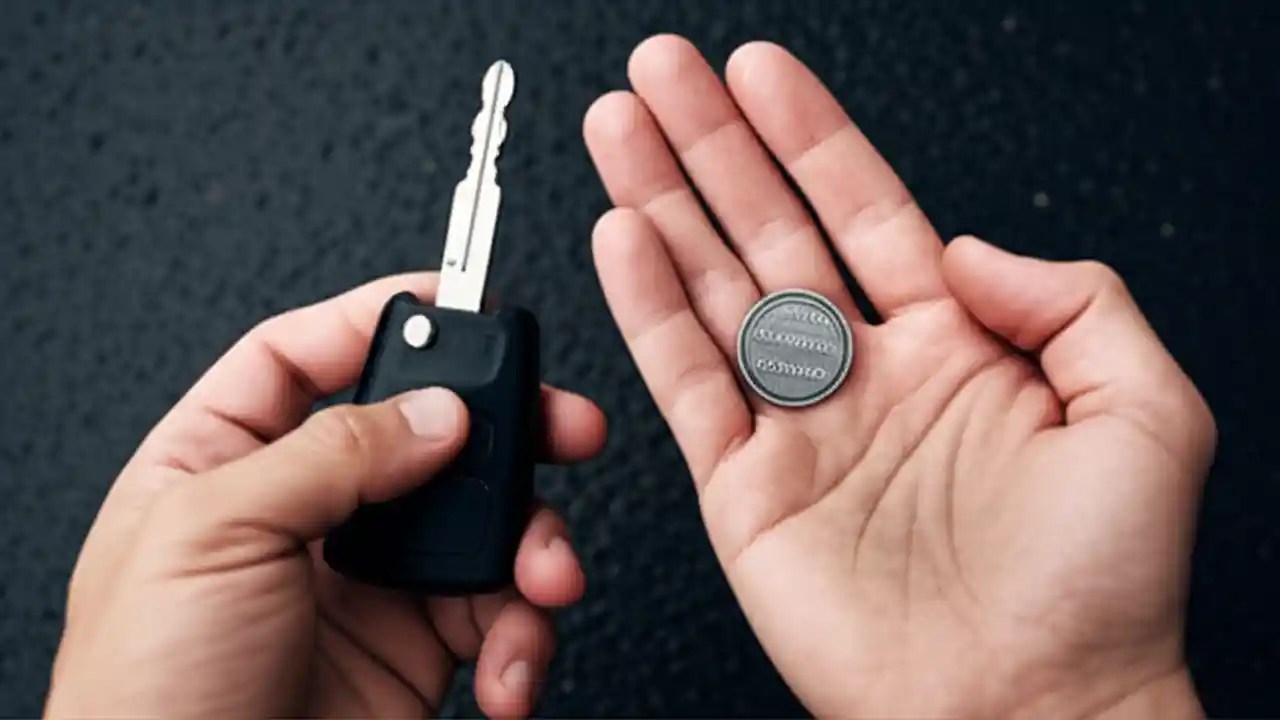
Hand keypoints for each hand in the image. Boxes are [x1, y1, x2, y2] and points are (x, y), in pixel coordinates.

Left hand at [46, 274, 606, 717]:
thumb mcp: (213, 534)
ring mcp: (366, 581)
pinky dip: (522, 636)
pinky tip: (508, 666)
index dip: (380, 318)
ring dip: (532, 544)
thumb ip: (329, 452)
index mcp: (223, 462)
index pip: (305, 357)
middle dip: (504, 428)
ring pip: (479, 522)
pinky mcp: (415, 648)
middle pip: (423, 431)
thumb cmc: (143, 695)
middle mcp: (303, 513)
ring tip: (546, 577)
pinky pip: (495, 613)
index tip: (456, 300)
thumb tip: (433, 408)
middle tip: (565, 425)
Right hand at [586, 36, 1213, 717]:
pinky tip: (624, 239)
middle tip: (663, 76)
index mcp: (956, 351)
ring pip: (714, 291)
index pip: (866, 211)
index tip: (761, 74)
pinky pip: (687, 382)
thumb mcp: (1146, 413)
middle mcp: (868, 380)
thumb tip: (969, 246)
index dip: (811, 136)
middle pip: (771, 232)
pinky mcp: (744, 489)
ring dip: (662, 205)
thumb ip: (1073, 300)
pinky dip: (648, 308)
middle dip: (713, 147)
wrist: (1031, 711)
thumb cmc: (1101, 589)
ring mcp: (800, 430)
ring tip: (622, 130)